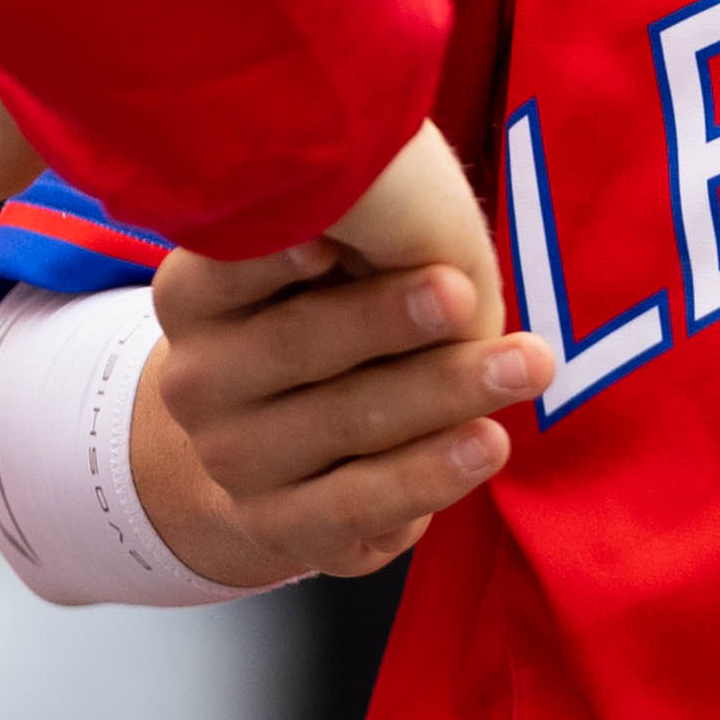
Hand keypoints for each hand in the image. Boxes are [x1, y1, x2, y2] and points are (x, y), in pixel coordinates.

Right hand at [129, 123, 535, 587]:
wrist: (253, 448)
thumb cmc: (311, 314)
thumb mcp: (311, 262)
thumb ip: (346, 232)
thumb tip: (411, 193)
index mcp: (195, 295)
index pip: (231, 266)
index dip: (282, 250)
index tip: (335, 230)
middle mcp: (197, 379)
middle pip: (299, 345)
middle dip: (390, 319)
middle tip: (464, 290)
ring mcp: (232, 460)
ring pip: (345, 424)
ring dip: (441, 393)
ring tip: (524, 366)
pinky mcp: (276, 526)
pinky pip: (358, 504)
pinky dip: (427, 476)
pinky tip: (487, 444)